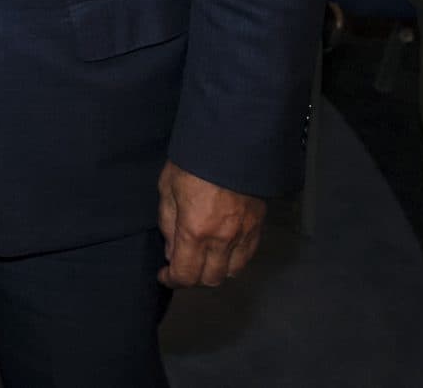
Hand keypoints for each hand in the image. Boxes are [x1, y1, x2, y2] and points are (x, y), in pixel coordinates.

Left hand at [157, 162, 265, 287]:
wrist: (232, 142)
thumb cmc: (193, 162)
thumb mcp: (168, 188)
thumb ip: (168, 224)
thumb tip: (172, 252)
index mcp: (195, 230)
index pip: (186, 275)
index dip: (172, 280)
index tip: (164, 275)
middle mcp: (222, 239)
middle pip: (210, 279)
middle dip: (192, 278)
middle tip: (181, 266)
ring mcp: (244, 235)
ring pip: (231, 272)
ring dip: (214, 272)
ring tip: (202, 259)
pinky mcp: (258, 227)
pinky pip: (247, 257)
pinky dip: (233, 261)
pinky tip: (222, 251)